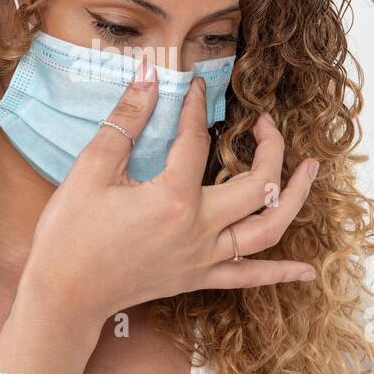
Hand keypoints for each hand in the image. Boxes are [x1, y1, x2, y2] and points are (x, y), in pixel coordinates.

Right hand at [18, 54, 320, 326]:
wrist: (63, 295)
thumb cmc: (70, 234)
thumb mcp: (91, 169)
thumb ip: (125, 121)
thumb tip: (148, 78)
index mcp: (173, 199)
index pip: (197, 140)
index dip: (196, 107)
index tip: (195, 85)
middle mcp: (199, 230)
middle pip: (258, 184)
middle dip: (271, 147)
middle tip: (266, 122)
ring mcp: (203, 258)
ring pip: (268, 229)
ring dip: (294, 197)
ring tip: (310, 169)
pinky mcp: (198, 278)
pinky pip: (250, 277)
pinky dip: (281, 272)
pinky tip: (308, 270)